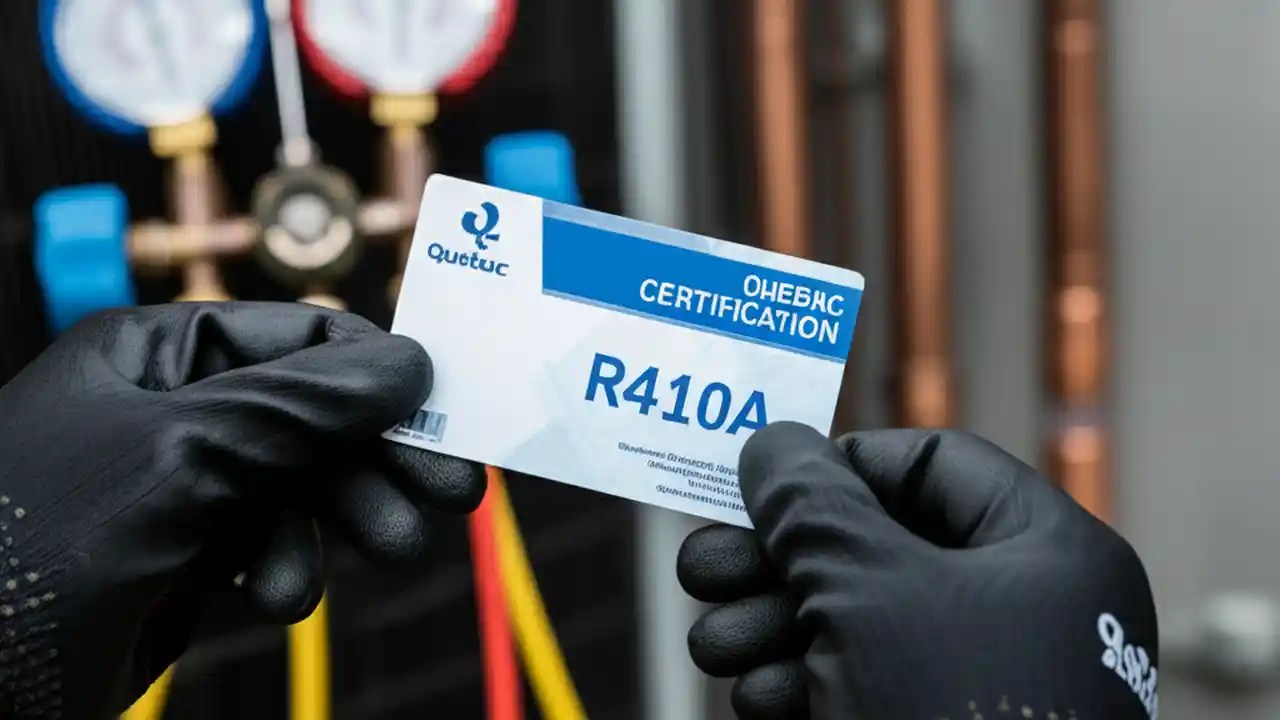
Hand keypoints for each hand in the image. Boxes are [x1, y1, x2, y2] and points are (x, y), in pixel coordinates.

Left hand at [0, 304, 483, 718]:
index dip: (378, 372)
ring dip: (345, 520)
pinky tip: (278, 595)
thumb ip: (302, 406)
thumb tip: (410, 363)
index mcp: (155, 352)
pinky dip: (286, 568)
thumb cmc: (30, 548)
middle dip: (379, 459)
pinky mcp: (182, 557)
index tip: (447, 411)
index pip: (297, 336)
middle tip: (454, 495)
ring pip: (300, 487)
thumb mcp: (183, 457)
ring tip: (397, 549)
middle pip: (312, 417)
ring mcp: (178, 487)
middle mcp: (172, 409)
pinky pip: (267, 544)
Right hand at [678, 422, 1158, 719]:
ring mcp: (976, 679)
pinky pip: (859, 682)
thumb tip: (772, 441)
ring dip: (770, 625)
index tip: (762, 487)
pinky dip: (801, 683)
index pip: (932, 465)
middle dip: (777, 559)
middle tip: (701, 565)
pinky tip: (756, 697)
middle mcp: (1018, 611)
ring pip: (854, 621)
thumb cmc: (948, 715)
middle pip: (875, 546)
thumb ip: (811, 504)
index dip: (839, 465)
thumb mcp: (867, 589)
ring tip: (713, 642)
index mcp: (1044, 552)